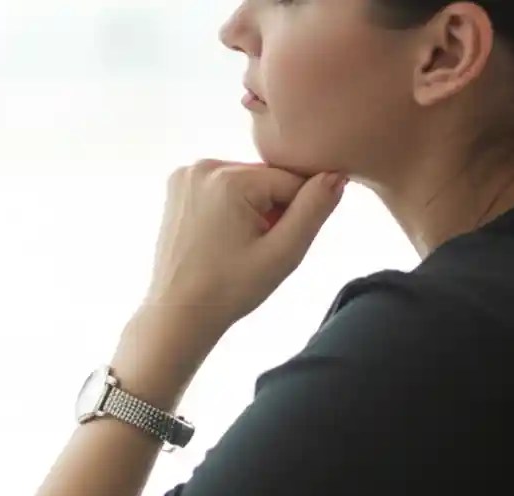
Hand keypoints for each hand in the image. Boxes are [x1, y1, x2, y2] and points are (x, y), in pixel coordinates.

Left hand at [143, 159, 346, 330]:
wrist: (178, 312)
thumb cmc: (228, 289)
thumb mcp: (283, 253)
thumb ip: (314, 209)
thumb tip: (336, 174)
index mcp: (228, 178)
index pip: (292, 181)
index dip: (294, 215)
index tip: (271, 244)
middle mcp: (203, 166)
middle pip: (267, 179)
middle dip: (271, 210)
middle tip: (252, 248)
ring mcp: (185, 175)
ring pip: (247, 183)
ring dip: (252, 209)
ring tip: (234, 246)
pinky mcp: (177, 187)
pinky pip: (223, 188)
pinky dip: (230, 208)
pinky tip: (220, 239)